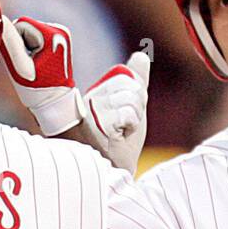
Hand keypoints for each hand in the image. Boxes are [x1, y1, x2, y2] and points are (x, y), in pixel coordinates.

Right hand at [0, 15, 85, 135]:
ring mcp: (62, 33)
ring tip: (35, 66)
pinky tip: (40, 62)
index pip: (20, 24)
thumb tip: (0, 20)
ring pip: (29, 31)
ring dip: (26, 47)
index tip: (23, 62)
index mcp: (54, 35)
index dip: (15, 43)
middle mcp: (61, 30)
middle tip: (28, 65)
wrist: (56, 104)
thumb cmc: (38, 91)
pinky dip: (33, 47)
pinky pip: (36, 36)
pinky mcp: (59, 38)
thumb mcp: (19, 68)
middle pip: (25, 26)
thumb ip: (9, 43)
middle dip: (21, 44)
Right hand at [84, 51, 150, 172]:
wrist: (115, 173)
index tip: (125, 117)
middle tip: (124, 127)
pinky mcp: (93, 124)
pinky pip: (127, 114)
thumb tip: (141, 55)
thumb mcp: (130, 106)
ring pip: (130, 100)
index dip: (135, 97)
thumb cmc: (120, 144)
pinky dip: (130, 127)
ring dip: (133, 120)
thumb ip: (135, 82)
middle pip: (131, 86)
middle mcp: (86, 99)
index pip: (125, 76)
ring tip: (120, 134)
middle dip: (137, 108)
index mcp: (94, 92)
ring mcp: (88, 111)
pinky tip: (118, 137)